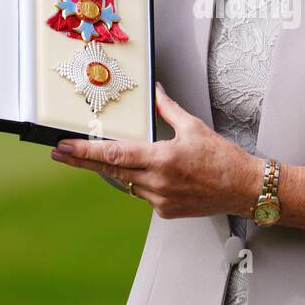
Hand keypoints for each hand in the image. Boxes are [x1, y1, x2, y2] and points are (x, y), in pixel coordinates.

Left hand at [49, 82, 263, 219]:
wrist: (244, 189)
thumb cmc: (224, 159)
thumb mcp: (194, 128)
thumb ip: (168, 110)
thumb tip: (155, 93)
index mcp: (163, 159)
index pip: (114, 155)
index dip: (85, 152)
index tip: (65, 147)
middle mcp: (158, 183)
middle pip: (110, 172)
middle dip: (83, 161)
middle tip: (61, 153)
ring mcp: (160, 200)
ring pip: (127, 182)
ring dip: (120, 170)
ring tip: (116, 159)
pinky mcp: (165, 211)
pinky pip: (143, 194)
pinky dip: (142, 181)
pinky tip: (157, 174)